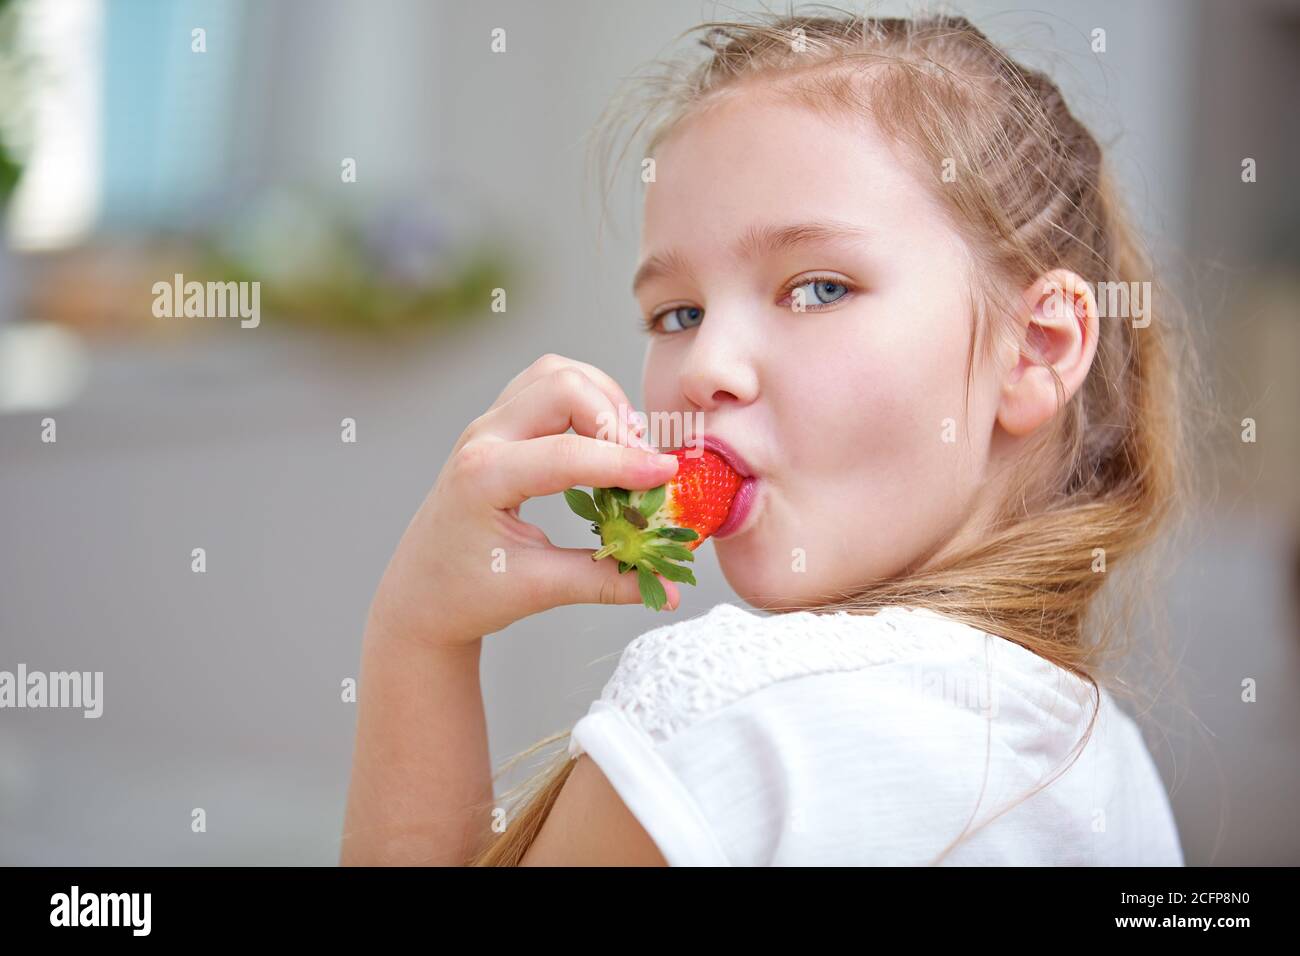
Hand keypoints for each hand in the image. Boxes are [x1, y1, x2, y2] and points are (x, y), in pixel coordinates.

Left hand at [367, 354, 681, 649]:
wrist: (419, 592)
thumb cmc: (466, 592)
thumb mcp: (538, 589)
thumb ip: (606, 581)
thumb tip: (671, 590)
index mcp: (483, 477)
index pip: (566, 453)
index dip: (624, 462)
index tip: (666, 475)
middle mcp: (483, 438)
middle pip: (561, 386)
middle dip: (613, 416)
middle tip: (643, 464)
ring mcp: (488, 425)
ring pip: (554, 373)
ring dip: (600, 399)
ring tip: (627, 446)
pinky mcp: (498, 424)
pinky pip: (546, 384)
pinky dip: (584, 398)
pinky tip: (602, 438)